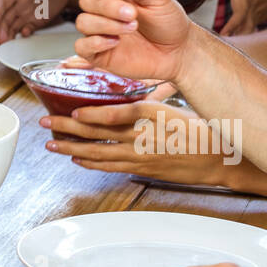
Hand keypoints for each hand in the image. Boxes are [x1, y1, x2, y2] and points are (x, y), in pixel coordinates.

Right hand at [0, 0, 68, 42]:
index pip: (3, 2)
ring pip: (13, 26)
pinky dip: (25, 33)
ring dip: (9, 35)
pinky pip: (27, 29)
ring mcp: (26, 13)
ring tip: (7, 45)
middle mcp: (19, 3)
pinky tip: (26, 35)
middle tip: (1, 41)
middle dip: (1, 30)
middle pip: (5, 18)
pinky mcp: (35, 21)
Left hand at [40, 100, 232, 185]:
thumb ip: (148, 102)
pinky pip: (112, 166)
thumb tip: (123, 96)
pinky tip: (76, 158)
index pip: (116, 115)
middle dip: (67, 129)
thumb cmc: (202, 127)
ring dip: (72, 149)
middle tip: (44, 123)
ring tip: (51, 144)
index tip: (71, 112)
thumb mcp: (176, 106)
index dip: (90, 116)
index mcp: (153, 115)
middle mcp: (144, 137)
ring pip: (100, 153)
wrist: (222, 158)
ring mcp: (143, 156)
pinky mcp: (145, 170)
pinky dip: (92, 163)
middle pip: (99, 134)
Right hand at [73, 0, 192, 81]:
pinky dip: (94, 43)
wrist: (178, 52)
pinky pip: (82, 46)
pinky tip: (114, 42)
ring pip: (83, 22)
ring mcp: (100, 30)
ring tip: (132, 28)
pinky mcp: (98, 52)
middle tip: (132, 14)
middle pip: (86, 0)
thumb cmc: (169, 21)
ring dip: (106, 25)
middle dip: (107, 7)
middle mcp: (104, 8)